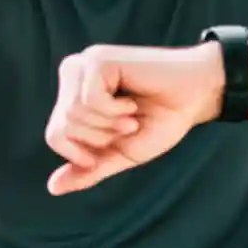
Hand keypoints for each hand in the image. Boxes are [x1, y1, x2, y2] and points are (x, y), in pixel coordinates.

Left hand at [44, 42, 224, 195]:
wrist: (195, 97)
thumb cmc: (161, 121)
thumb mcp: (121, 153)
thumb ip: (88, 169)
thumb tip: (52, 188)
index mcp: (74, 97)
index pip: (54, 135)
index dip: (80, 152)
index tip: (111, 145)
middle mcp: (74, 78)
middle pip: (61, 127)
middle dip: (99, 138)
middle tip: (127, 126)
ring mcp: (84, 66)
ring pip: (73, 114)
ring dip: (110, 124)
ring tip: (131, 114)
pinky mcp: (99, 60)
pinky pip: (89, 100)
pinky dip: (114, 110)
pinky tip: (131, 102)